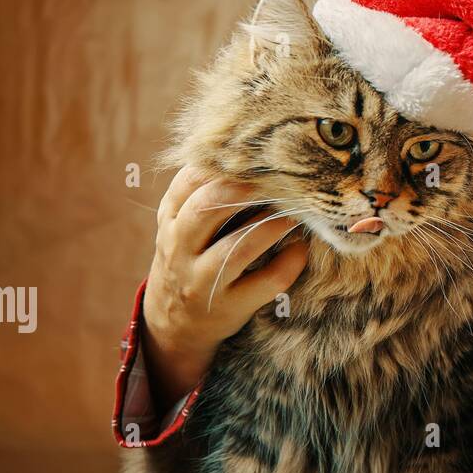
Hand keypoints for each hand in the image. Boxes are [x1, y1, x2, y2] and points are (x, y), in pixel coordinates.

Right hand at [141, 164, 310, 407]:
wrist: (174, 324)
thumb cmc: (190, 257)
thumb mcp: (182, 225)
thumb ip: (202, 191)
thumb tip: (250, 148)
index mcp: (171, 220)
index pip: (187, 182)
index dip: (220, 164)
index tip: (252, 151)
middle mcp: (180, 249)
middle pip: (205, 210)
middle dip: (242, 189)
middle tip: (276, 175)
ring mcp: (202, 280)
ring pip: (235, 249)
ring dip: (270, 226)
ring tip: (295, 211)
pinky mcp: (229, 306)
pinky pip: (264, 283)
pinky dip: (288, 263)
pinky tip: (300, 248)